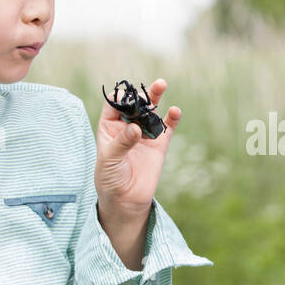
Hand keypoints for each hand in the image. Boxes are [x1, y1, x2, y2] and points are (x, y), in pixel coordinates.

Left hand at [94, 78, 181, 219]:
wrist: (126, 200)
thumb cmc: (110, 178)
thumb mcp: (109, 160)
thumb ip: (122, 143)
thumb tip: (135, 128)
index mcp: (109, 127)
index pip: (113, 104)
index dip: (120, 97)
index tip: (127, 96)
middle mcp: (127, 126)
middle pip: (135, 104)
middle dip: (140, 94)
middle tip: (146, 89)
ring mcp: (144, 134)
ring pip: (151, 111)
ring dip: (156, 97)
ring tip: (160, 84)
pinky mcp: (159, 144)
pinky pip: (167, 127)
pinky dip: (172, 118)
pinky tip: (175, 110)